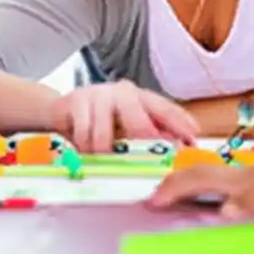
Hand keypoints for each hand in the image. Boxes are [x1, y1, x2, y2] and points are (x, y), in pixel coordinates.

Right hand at [51, 80, 199, 153]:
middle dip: (143, 143)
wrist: (60, 109)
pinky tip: (84, 150)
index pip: (164, 108)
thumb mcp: (125, 126)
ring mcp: (98, 94)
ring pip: (105, 136)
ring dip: (103, 154)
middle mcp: (122, 92)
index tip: (193, 138)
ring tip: (102, 159)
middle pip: (138, 120)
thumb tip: (177, 149)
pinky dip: (84, 149)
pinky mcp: (77, 101)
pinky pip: (83, 135)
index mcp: (139, 96)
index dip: (179, 123)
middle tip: (145, 162)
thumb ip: (149, 135)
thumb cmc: (98, 120)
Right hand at [148, 140, 253, 218]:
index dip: (172, 188)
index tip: (150, 200)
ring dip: (197, 188)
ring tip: (182, 199)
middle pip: (203, 176)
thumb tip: (223, 214)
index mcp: (245, 178)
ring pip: (220, 183)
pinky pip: (241, 194)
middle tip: (156, 198)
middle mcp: (248, 178)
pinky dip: (224, 198)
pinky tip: (230, 206)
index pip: (198, 178)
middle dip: (176, 185)